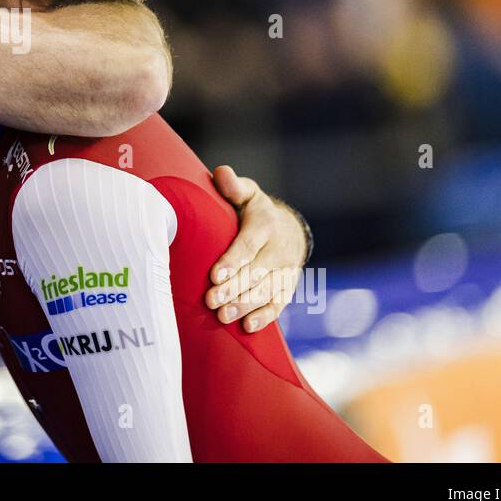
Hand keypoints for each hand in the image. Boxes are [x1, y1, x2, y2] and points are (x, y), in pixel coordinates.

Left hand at [204, 166, 307, 332]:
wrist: (289, 229)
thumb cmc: (255, 211)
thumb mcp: (247, 194)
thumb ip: (233, 186)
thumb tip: (222, 173)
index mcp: (265, 224)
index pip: (249, 244)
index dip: (233, 260)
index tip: (215, 275)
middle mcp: (279, 249)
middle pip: (256, 272)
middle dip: (234, 288)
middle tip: (212, 301)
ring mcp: (285, 270)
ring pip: (266, 290)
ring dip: (245, 305)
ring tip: (223, 316)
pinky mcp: (287, 287)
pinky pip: (278, 304)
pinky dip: (265, 316)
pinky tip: (248, 327)